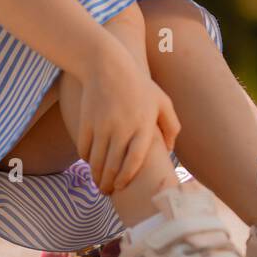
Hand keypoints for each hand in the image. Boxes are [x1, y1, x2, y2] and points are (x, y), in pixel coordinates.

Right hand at [75, 39, 180, 194]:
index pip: (134, 161)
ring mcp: (102, 125)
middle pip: (112, 165)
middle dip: (108, 184)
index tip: (122, 186)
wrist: (106, 65)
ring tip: (98, 183)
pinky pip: (84, 148)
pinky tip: (91, 162)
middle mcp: (122, 128)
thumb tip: (170, 150)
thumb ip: (171, 125)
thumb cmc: (138, 84)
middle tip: (107, 192)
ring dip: (96, 176)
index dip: (126, 177)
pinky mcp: (86, 121)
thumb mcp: (162, 101)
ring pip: (96, 161)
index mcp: (143, 125)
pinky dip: (86, 159)